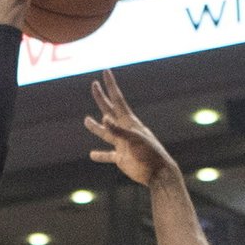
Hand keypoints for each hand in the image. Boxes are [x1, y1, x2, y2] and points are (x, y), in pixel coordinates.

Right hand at [83, 72, 176, 187]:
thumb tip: (104, 119)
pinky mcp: (121, 158)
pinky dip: (100, 155)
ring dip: (95, 126)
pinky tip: (92, 155)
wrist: (158, 173)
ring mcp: (122, 144)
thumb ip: (119, 130)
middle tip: (94, 85)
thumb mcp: (136, 140)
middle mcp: (124, 130)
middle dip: (101, 98)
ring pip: (105, 133)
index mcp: (129, 122)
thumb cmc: (150, 154)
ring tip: (86, 120)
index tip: (106, 71)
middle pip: (109, 110)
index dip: (111, 85)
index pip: (117, 99)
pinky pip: (107, 155)